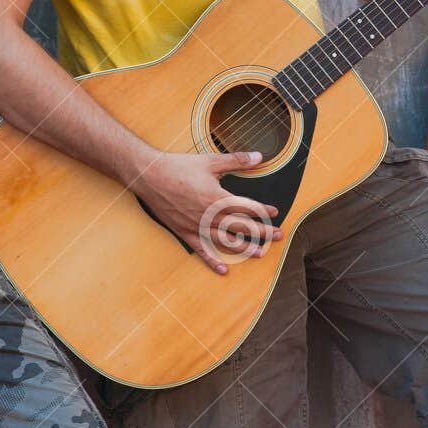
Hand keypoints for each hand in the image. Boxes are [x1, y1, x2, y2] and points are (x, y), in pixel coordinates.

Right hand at [133, 149, 282, 274]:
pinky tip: (224, 270)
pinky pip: (202, 250)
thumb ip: (237, 160)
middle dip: (262, 232)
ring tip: (260, 253)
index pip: (247, 207)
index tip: (274, 212)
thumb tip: (259, 156)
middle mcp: (209, 215)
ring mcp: (197, 226)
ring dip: (245, 248)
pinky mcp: (184, 232)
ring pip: (226, 241)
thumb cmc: (178, 167)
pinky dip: (213, 261)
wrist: (149, 175)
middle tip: (278, 236)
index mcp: (218, 197)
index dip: (263, 211)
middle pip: (242, 227)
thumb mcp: (210, 161)